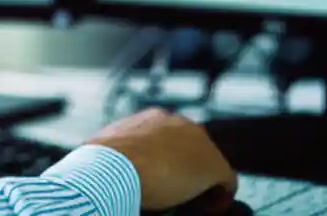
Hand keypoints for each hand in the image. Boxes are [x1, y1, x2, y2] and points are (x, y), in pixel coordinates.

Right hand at [87, 108, 237, 213]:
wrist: (112, 167)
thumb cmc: (101, 162)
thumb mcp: (105, 152)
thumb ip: (117, 155)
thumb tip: (106, 170)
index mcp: (151, 119)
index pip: (166, 141)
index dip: (165, 163)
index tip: (157, 182)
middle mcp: (177, 123)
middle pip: (191, 150)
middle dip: (184, 172)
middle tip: (173, 196)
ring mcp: (198, 142)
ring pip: (207, 165)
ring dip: (198, 184)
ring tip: (185, 203)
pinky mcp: (213, 164)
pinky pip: (225, 182)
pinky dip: (218, 198)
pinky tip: (206, 209)